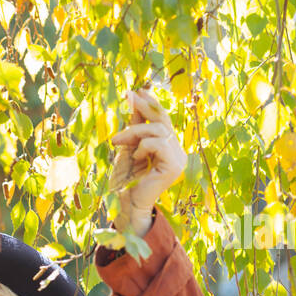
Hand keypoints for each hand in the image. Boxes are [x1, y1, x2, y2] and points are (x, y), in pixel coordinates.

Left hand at [106, 88, 186, 234]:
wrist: (125, 204)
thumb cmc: (125, 179)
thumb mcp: (127, 145)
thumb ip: (133, 124)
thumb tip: (131, 96)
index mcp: (168, 146)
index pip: (162, 119)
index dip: (150, 104)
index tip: (134, 91)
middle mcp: (177, 150)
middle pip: (162, 120)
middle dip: (143, 108)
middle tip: (128, 97)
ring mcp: (178, 158)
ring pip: (159, 130)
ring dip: (134, 132)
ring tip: (117, 142)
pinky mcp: (175, 166)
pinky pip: (159, 144)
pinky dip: (143, 146)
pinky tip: (135, 156)